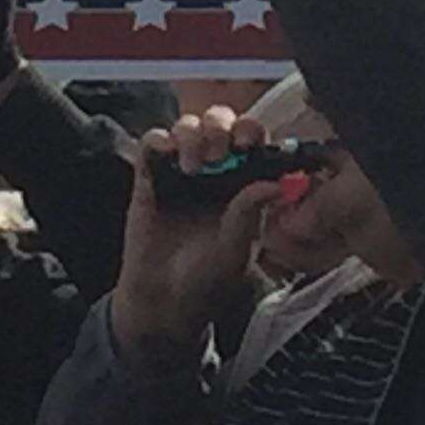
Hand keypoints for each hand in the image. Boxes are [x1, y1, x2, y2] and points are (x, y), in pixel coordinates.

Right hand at [108, 109, 281, 370]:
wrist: (164, 301)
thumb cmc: (205, 279)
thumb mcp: (234, 248)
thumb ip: (249, 212)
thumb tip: (275, 184)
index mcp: (241, 184)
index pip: (251, 140)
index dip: (252, 133)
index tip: (249, 145)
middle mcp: (212, 172)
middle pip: (219, 123)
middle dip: (220, 127)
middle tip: (218, 154)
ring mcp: (179, 172)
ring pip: (187, 126)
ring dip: (192, 134)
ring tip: (192, 167)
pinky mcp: (149, 179)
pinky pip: (151, 143)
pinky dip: (159, 140)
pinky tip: (166, 156)